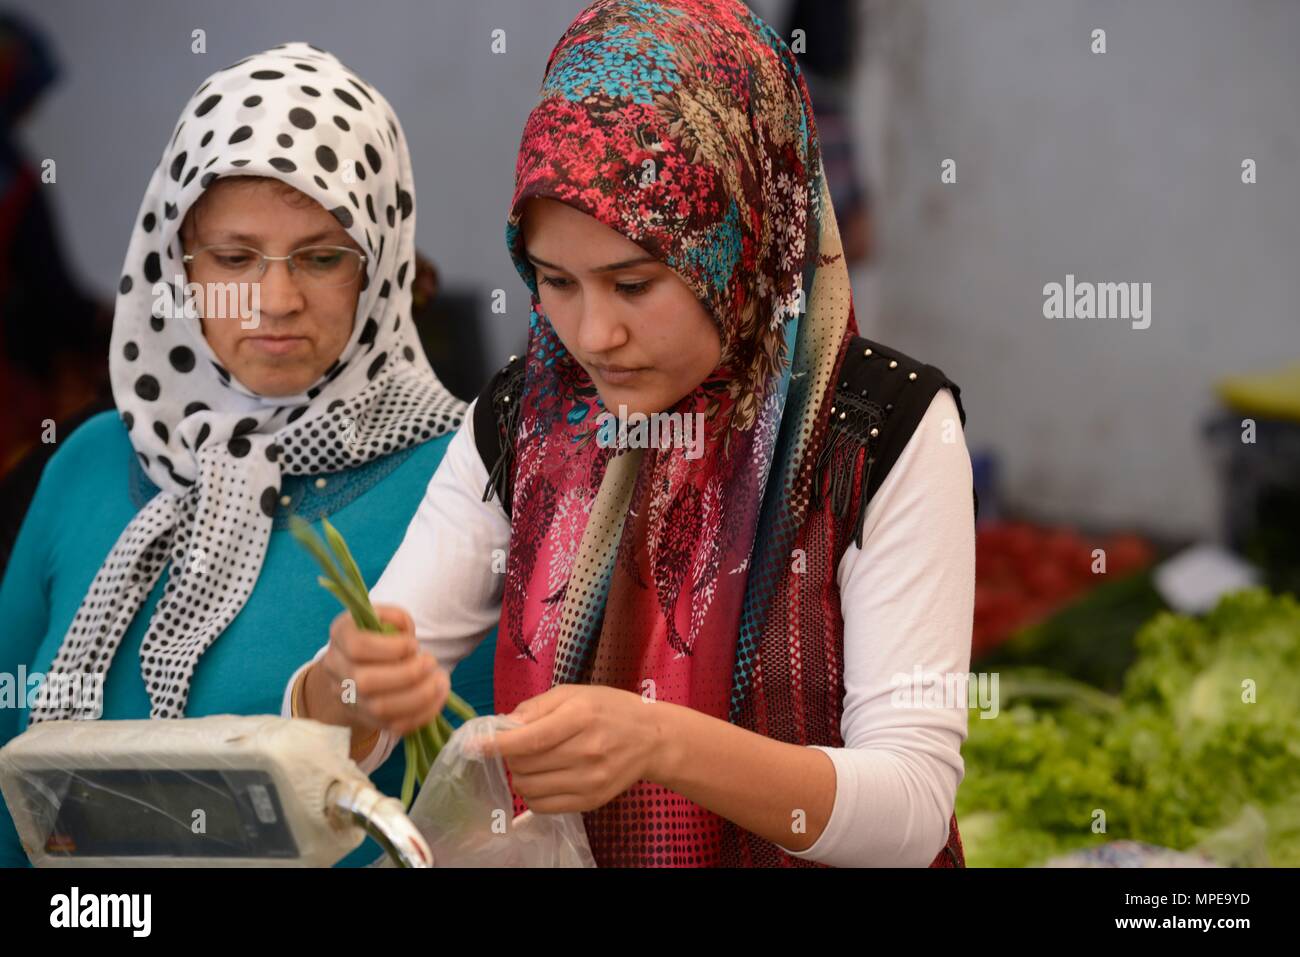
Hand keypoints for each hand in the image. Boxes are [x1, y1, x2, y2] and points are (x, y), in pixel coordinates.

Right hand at [308, 605, 449, 736]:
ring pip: (380, 708)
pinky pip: (395, 725)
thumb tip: (406, 632)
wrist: (359, 665)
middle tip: (431, 663)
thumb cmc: (378, 636)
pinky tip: (438, 696)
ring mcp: (350, 699)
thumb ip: (396, 619)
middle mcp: (338, 670)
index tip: (414, 644)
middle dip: (408, 674)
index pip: (358, 646)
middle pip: (366, 682)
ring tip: (440, 680)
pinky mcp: (368, 719)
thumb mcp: (384, 617)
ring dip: (419, 696)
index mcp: (340, 636)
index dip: (392, 647)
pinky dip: (423, 713)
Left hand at [481, 685, 667, 813]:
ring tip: (532, 762)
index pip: (529, 739)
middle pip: (524, 765)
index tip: (474, 745)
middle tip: (519, 745)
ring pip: (528, 788)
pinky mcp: (590, 801)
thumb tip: (502, 724)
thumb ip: (536, 707)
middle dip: (510, 756)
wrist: (652, 739)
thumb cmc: (609, 709)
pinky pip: (543, 806)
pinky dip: (532, 794)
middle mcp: (586, 751)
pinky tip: (542, 778)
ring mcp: (589, 780)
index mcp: (580, 717)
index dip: (496, 744)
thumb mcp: (574, 693)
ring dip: (519, 775)